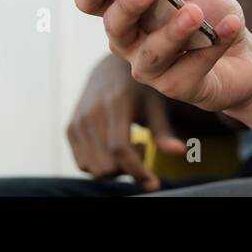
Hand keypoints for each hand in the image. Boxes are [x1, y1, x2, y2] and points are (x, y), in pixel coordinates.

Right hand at [66, 54, 189, 188]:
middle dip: (128, 169)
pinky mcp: (70, 129)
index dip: (137, 170)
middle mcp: (91, 114)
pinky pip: (83, 164)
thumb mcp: (155, 104)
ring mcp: (78, 122)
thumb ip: (164, 130)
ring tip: (130, 146)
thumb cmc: (140, 89)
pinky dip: (100, 165)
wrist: (111, 69)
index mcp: (115, 105)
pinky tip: (114, 146)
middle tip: (143, 149)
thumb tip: (180, 152)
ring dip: (115, 168)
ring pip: (93, 168)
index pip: (120, 149)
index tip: (154, 182)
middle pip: (106, 164)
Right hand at [74, 0, 251, 115]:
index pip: (93, 3)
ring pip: (152, 54)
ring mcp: (153, 71)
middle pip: (116, 28)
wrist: (244, 54)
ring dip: (173, 31)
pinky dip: (215, 44)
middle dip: (128, 7)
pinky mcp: (180, 89)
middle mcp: (130, 45)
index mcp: (124, 15)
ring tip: (195, 12)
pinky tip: (230, 25)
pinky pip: (193, 67)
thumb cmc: (206, 15)